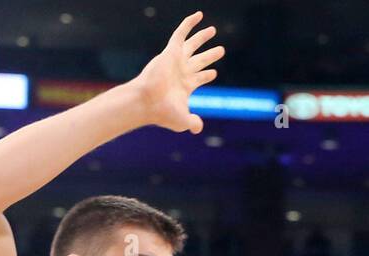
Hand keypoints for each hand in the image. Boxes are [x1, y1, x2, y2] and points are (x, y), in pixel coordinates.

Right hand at [132, 11, 224, 133]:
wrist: (147, 101)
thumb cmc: (162, 113)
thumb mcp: (182, 121)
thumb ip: (192, 123)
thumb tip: (198, 128)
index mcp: (185, 86)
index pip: (199, 78)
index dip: (207, 75)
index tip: (213, 73)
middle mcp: (182, 71)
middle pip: (200, 61)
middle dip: (210, 56)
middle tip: (221, 50)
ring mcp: (176, 61)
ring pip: (192, 45)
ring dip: (202, 37)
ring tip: (213, 30)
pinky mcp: (171, 51)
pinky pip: (181, 33)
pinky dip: (189, 24)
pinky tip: (199, 15)